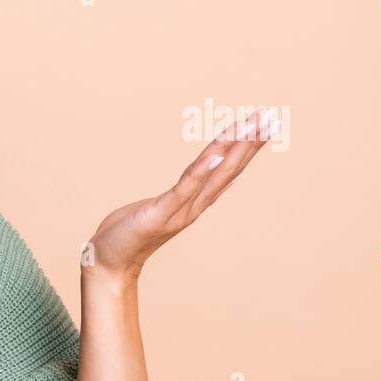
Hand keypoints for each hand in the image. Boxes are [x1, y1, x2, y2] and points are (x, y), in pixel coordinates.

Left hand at [83, 106, 279, 280]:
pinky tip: (216, 155)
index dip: (249, 146)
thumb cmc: (130, 233)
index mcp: (195, 202)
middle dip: (250, 141)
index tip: (268, 122)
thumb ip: (188, 191)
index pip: (229, 169)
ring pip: (213, 175)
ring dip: (233, 148)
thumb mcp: (164, 207)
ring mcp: (179, 211)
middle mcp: (194, 206)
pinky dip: (201, 172)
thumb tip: (213, 177)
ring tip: (252, 125)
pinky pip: (183, 190)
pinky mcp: (159, 214)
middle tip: (271, 116)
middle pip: (229, 169)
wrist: (109, 264)